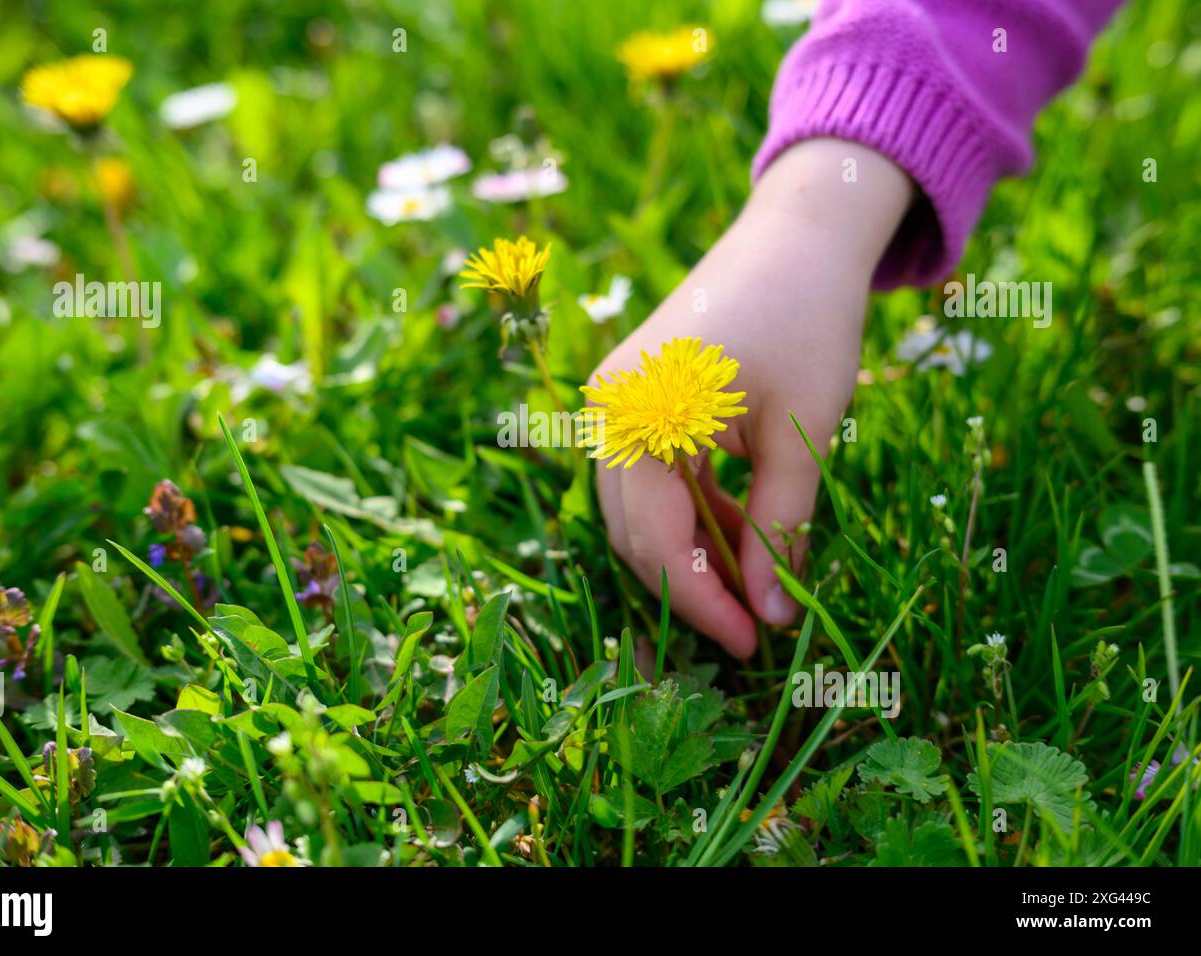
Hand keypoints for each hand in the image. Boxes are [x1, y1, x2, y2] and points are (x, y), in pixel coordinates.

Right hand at [587, 139, 912, 657]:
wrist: (800, 234)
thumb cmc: (808, 322)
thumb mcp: (801, 434)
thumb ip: (781, 528)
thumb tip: (774, 617)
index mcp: (638, 416)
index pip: (653, 541)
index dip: (700, 603)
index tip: (752, 645)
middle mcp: (609, 411)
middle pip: (633, 532)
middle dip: (689, 586)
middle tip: (752, 628)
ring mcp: (616, 401)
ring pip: (640, 509)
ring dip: (691, 552)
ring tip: (754, 584)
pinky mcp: (636, 397)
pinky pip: (651, 476)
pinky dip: (691, 512)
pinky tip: (739, 532)